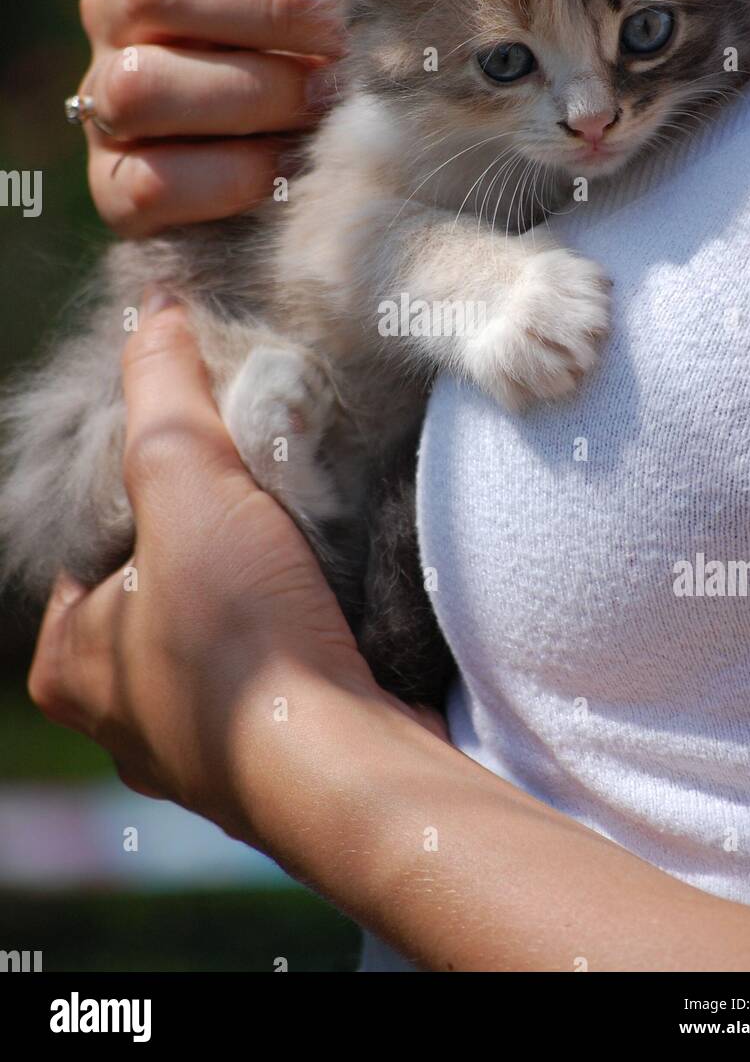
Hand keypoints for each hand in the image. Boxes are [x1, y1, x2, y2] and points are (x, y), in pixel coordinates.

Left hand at [27, 294, 442, 840]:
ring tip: (302, 526)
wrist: (352, 766)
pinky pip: (277, 662)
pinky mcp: (275, 752)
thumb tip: (152, 309)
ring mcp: (203, 741)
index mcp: (72, 660)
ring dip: (262, 576)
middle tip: (260, 478)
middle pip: (166, 575)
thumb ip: (164, 394)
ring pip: (226, 622)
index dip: (152, 471)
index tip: (208, 436)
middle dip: (213, 525)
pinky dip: (298, 622)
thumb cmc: (243, 638)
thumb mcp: (185, 483)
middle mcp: (125, 711)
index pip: (98, 533)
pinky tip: (328, 589)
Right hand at [76, 0, 343, 235]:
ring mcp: (106, 93)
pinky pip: (151, 181)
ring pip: (142, 85)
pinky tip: (290, 173)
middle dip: (273, 11)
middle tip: (347, 43)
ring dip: (252, 97)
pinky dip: (232, 179)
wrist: (322, 166)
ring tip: (323, 109)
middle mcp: (120, 0)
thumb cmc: (338, 50)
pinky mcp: (115, 184)